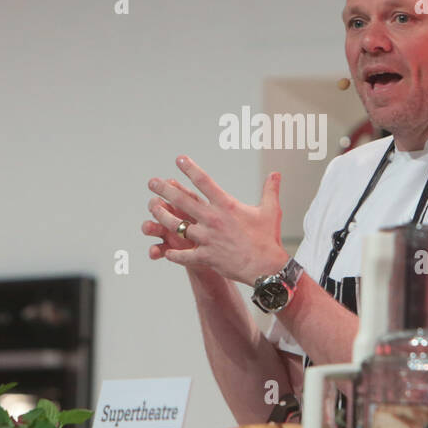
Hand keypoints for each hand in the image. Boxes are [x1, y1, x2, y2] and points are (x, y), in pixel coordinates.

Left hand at [144, 155, 288, 284]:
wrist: (266, 267)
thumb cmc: (268, 239)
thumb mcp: (271, 211)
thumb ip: (270, 190)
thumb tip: (276, 173)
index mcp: (227, 206)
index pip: (204, 182)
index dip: (190, 169)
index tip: (179, 159)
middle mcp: (213, 219)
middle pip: (183, 201)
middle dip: (165, 190)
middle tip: (152, 183)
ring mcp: (208, 239)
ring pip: (177, 226)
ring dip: (163, 217)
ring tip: (153, 209)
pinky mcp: (206, 256)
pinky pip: (185, 255)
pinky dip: (174, 254)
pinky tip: (166, 251)